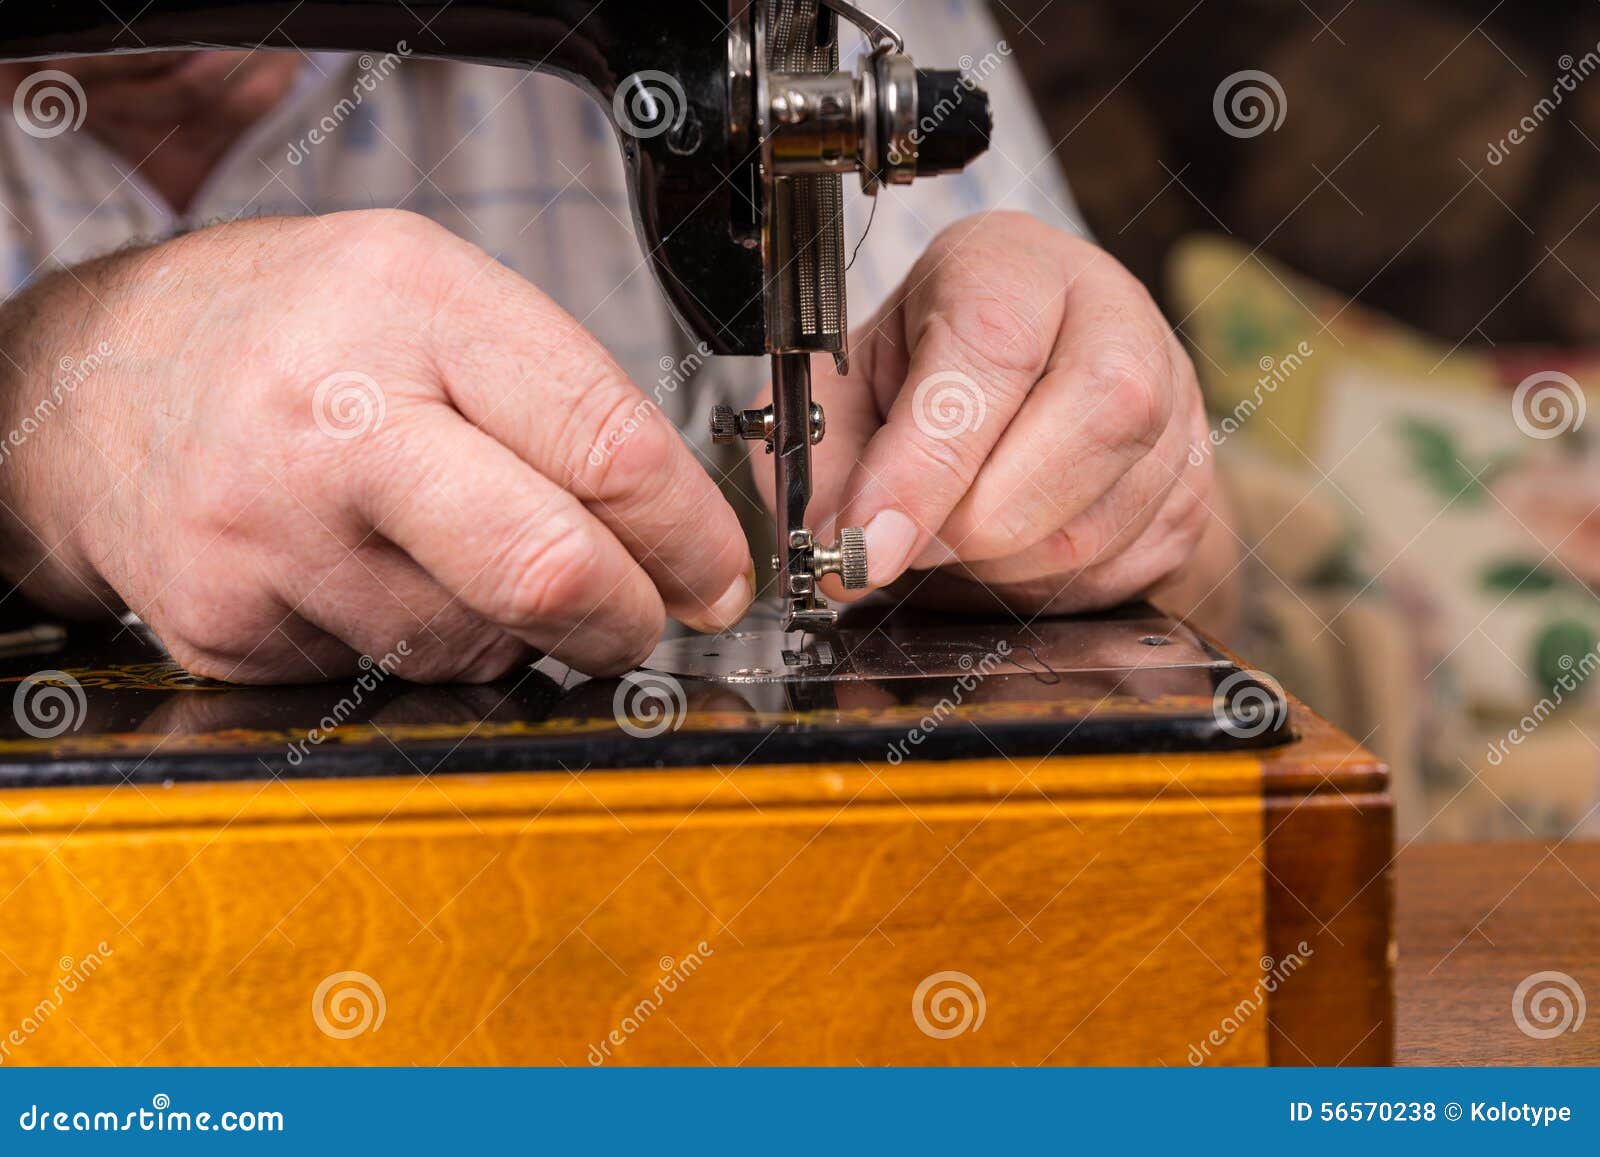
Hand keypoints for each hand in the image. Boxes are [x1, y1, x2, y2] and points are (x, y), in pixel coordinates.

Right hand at [0, 211, 753, 681]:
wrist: (93, 387)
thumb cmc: (290, 333)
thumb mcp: (430, 295)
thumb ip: (556, 395)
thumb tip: (673, 532)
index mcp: (412, 304)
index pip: (604, 442)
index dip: (691, 531)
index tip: (720, 571)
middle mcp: (333, 417)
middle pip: (548, 568)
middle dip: (631, 617)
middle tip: (646, 617)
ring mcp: (270, 532)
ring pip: (476, 642)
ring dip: (514, 629)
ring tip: (457, 555)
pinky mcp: (229, 624)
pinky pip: (390, 673)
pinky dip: (420, 645)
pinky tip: (372, 577)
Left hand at [755, 212, 1229, 617]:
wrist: (1019, 392)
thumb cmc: (921, 380)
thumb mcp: (845, 394)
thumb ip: (824, 462)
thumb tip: (839, 543)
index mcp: (1009, 264)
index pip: (993, 346)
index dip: (926, 461)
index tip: (867, 536)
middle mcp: (1111, 313)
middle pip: (1092, 421)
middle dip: (979, 519)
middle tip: (911, 542)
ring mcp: (1173, 399)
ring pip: (1104, 514)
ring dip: (1004, 563)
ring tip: (953, 535)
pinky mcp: (1192, 485)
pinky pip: (1124, 566)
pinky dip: (1046, 585)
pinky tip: (1006, 550)